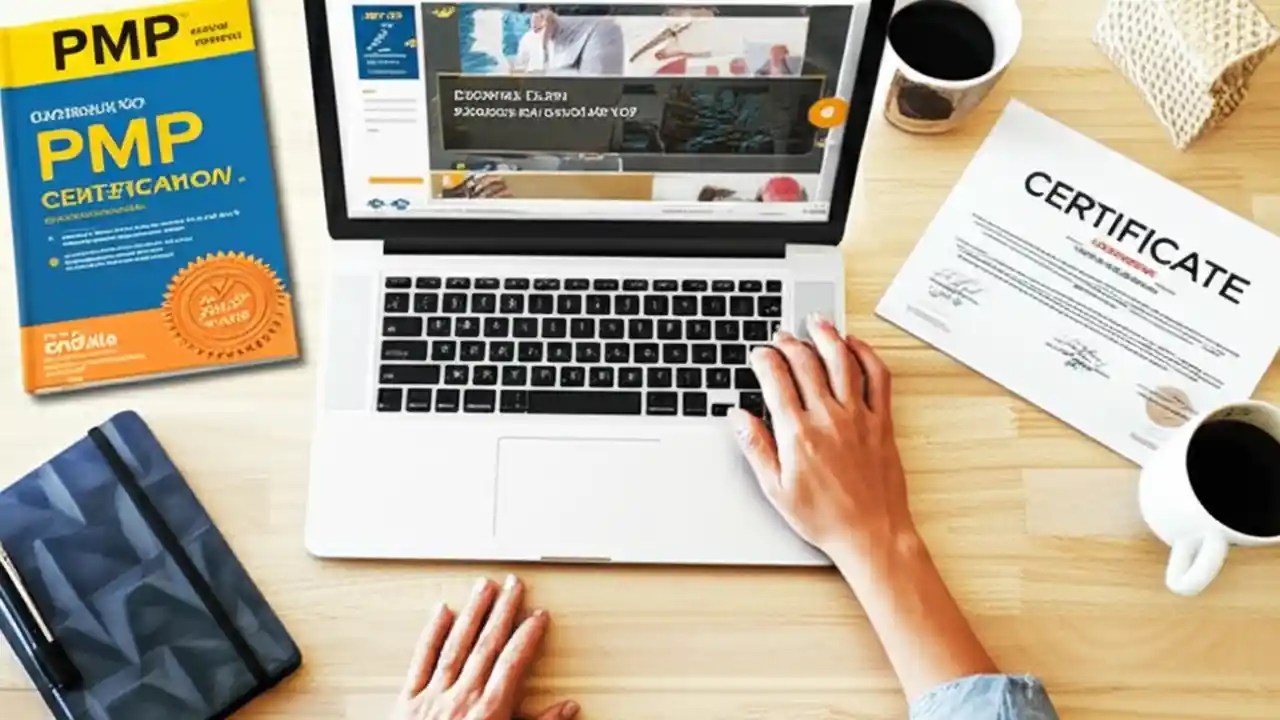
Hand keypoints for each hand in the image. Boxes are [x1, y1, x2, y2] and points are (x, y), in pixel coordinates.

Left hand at [392, 576, 577, 719]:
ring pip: (456, 644)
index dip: (528, 635)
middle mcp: (461, 697)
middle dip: (503, 611)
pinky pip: (421, 661)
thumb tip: (568, 709)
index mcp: (489, 711)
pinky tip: (441, 612)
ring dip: (472, 612)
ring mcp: (432, 697)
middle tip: (514, 585)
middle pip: (487, 644)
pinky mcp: (406, 702)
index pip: (513, 661)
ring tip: (483, 587)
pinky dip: (432, 634)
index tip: (538, 616)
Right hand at [730, 315, 914, 559]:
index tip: (758, 354)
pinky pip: (877, 377)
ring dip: (827, 336)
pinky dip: (866, 354)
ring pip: (842, 361)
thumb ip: (756, 448)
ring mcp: (858, 417)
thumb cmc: (824, 517)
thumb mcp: (776, 489)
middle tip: (780, 336)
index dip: (764, 359)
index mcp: (798, 434)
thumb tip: (738, 418)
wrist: (870, 533)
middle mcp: (828, 418)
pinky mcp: (882, 422)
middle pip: (806, 363)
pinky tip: (855, 346)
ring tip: (817, 322)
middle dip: (789, 343)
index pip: (775, 380)